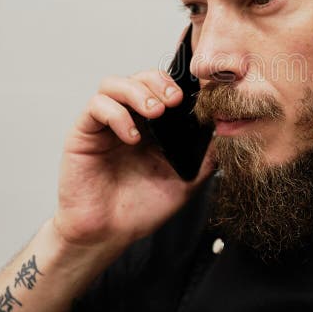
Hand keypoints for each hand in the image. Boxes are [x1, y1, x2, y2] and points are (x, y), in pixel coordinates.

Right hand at [53, 26, 214, 251]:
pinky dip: (116, 114)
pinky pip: (96, 106)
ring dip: (138, 91)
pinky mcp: (84, 133)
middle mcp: (129, 118)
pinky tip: (132, 136)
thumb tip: (228, 131)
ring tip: (156, 112)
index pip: (164, 87)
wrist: (109, 234)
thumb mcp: (187, 179)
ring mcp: (106, 123)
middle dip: (160, 83)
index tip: (196, 97)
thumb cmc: (143, 207)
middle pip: (140, 77)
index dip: (179, 84)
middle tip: (174, 101)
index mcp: (154, 125)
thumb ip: (206, 155)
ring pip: (115, 84)